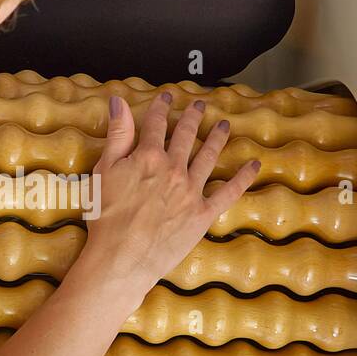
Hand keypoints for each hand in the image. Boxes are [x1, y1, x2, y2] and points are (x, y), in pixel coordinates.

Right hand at [80, 92, 259, 290]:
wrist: (122, 258)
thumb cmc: (107, 218)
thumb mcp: (103, 171)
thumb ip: (116, 135)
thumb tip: (118, 102)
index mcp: (149, 156)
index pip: (156, 125)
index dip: (161, 108)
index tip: (167, 97)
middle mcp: (174, 169)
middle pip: (186, 136)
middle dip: (193, 118)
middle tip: (199, 107)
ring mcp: (191, 191)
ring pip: (209, 157)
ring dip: (217, 139)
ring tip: (223, 126)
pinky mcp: (203, 213)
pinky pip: (229, 192)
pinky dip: (242, 178)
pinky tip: (253, 165)